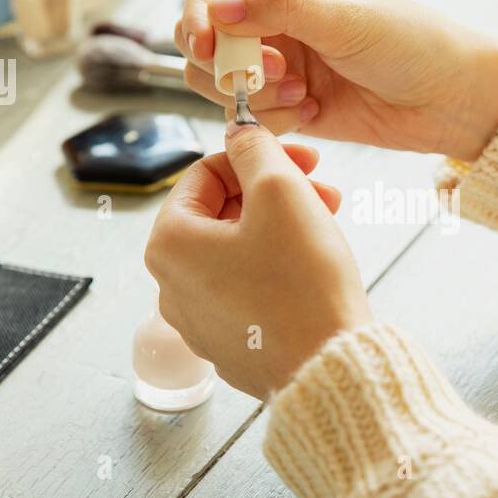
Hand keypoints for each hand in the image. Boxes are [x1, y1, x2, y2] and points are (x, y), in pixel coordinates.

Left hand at [144, 123, 372, 397]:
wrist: (329, 366)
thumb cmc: (302, 281)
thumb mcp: (280, 191)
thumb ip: (253, 149)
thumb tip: (238, 130)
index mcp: (168, 243)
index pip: (207, 175)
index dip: (259, 156)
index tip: (304, 157)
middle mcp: (170, 285)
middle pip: (222, 214)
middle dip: (275, 193)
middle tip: (323, 190)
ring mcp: (198, 321)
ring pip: (238, 251)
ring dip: (281, 227)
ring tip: (328, 225)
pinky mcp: (229, 346)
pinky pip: (248, 290)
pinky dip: (278, 268)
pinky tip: (314, 268)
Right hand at [175, 0, 497, 160]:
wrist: (449, 98)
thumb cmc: (410, 43)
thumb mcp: (344, 18)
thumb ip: (279, 8)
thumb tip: (216, 7)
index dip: (196, 17)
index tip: (202, 46)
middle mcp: (275, 14)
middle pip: (204, 40)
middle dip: (228, 63)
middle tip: (277, 73)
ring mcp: (279, 59)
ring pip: (220, 82)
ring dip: (252, 95)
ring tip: (303, 95)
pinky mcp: (288, 101)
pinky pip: (250, 115)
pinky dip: (273, 120)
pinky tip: (315, 112)